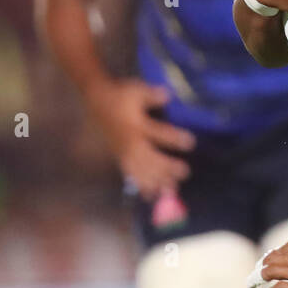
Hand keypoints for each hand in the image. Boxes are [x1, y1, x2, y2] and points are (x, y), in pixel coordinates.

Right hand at [87, 79, 194, 197]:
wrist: (96, 102)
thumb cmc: (120, 95)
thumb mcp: (136, 90)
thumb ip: (152, 95)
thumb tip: (168, 95)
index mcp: (135, 124)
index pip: (157, 132)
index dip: (173, 138)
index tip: (191, 142)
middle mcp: (129, 141)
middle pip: (149, 157)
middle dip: (166, 166)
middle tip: (185, 172)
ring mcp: (123, 151)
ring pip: (140, 169)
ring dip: (156, 179)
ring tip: (172, 189)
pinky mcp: (119, 157)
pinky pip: (130, 174)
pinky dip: (141, 185)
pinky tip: (152, 196)